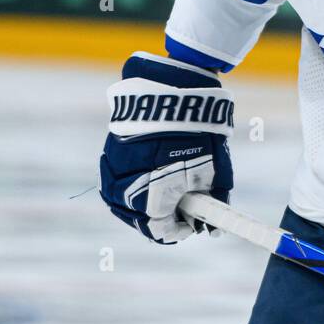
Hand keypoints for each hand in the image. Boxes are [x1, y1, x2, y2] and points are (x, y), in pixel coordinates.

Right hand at [99, 52, 234, 243]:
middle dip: (159, 218)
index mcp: (154, 197)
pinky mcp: (109, 152)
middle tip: (178, 212)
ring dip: (139, 204)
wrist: (174, 91)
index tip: (190, 225)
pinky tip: (144, 179)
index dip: (178, 231)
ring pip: (120, 201)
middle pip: (138, 219)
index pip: (160, 230)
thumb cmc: (199, 133)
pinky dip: (128, 185)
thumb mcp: (215, 170)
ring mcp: (114, 169)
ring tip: (161, 196)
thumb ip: (213, 201)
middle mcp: (128, 187)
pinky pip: (113, 180)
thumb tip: (213, 228)